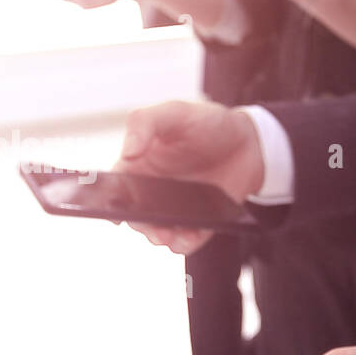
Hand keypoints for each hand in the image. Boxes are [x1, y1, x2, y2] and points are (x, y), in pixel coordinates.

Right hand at [114, 101, 264, 254]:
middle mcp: (153, 190)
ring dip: (161, 236)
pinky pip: (188, 238)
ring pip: (159, 230)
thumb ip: (145, 123)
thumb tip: (128, 152)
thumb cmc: (206, 123)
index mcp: (139, 164)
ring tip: (169, 236)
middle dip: (140, 224)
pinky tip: (189, 238)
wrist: (249, 141)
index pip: (115, 185)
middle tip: (149, 226)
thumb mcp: (175, 113)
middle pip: (135, 214)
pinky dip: (186, 242)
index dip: (106, 200)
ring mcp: (176, 208)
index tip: (110, 211)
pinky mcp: (200, 221)